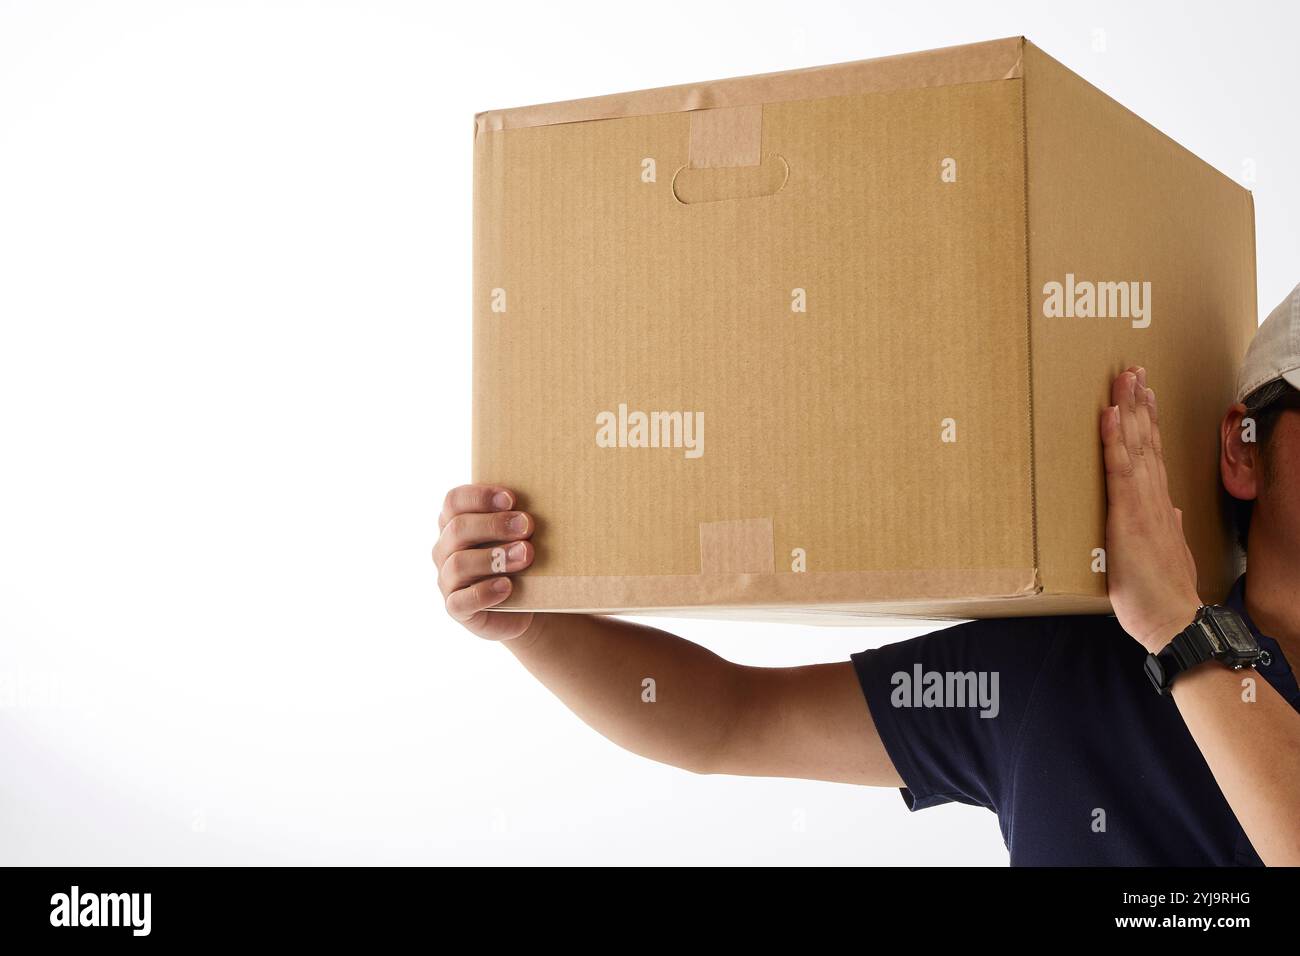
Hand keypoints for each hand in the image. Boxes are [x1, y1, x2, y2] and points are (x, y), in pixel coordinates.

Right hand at [433, 484, 537, 641]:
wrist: (529, 603)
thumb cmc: (522, 557)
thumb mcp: (521, 534)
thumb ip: (520, 518)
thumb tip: (542, 500)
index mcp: (455, 522)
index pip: (454, 501)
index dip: (480, 497)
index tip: (511, 499)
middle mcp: (446, 549)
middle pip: (458, 529)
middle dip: (494, 524)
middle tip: (527, 525)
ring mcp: (447, 580)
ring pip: (459, 564)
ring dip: (494, 557)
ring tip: (526, 554)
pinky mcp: (457, 608)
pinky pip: (462, 601)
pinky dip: (485, 592)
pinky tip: (508, 586)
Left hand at [1100, 367, 1202, 652]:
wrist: (1175, 622)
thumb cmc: (1164, 597)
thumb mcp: (1168, 556)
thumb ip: (1168, 529)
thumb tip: (1170, 511)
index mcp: (1160, 507)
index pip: (1153, 457)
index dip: (1148, 424)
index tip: (1144, 396)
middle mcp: (1155, 499)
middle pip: (1146, 442)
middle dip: (1138, 404)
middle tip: (1133, 371)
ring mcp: (1143, 505)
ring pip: (1135, 447)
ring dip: (1128, 410)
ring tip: (1124, 379)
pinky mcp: (1129, 516)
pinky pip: (1120, 470)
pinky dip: (1115, 440)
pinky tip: (1110, 415)